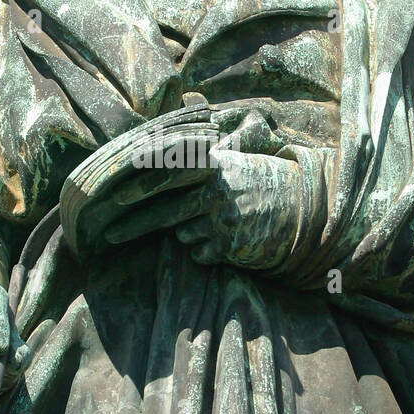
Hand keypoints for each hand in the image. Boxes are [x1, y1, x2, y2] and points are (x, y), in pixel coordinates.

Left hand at [106, 147, 301, 272]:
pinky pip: (199, 254)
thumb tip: (157, 160)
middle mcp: (216, 192)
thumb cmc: (263, 182)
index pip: (167, 175)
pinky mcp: (231, 245)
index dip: (138, 186)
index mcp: (213, 167)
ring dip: (186, 233)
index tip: (114, 196)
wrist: (304, 209)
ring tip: (212, 225)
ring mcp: (223, 220)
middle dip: (133, 224)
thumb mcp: (233, 162)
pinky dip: (203, 251)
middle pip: (164, 211)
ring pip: (182, 234)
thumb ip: (201, 164)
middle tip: (109, 234)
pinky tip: (223, 240)